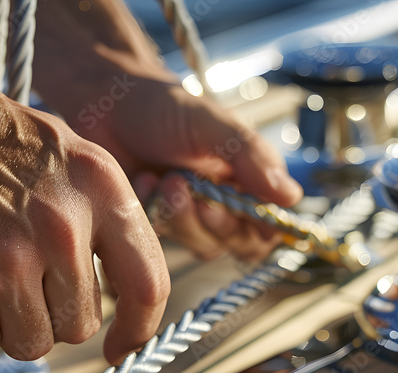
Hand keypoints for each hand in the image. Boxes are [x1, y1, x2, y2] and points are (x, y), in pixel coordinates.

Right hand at [0, 62, 168, 363]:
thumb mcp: (64, 152)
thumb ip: (98, 214)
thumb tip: (118, 286)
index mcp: (101, 187)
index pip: (148, 284)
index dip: (136, 328)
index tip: (118, 347)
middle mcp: (63, 224)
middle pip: (79, 323)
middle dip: (50, 315)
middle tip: (17, 280)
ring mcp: (7, 252)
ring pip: (32, 342)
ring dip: (8, 324)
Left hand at [81, 77, 300, 260]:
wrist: (105, 102)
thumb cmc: (162, 106)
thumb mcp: (211, 123)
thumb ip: (250, 156)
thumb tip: (292, 196)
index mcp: (247, 179)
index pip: (269, 224)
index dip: (256, 224)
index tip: (228, 203)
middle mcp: (224, 202)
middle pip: (237, 242)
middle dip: (212, 219)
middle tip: (181, 183)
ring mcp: (188, 217)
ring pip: (202, 245)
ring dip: (182, 217)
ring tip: (160, 177)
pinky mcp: (156, 225)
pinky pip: (163, 241)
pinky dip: (153, 213)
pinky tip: (141, 181)